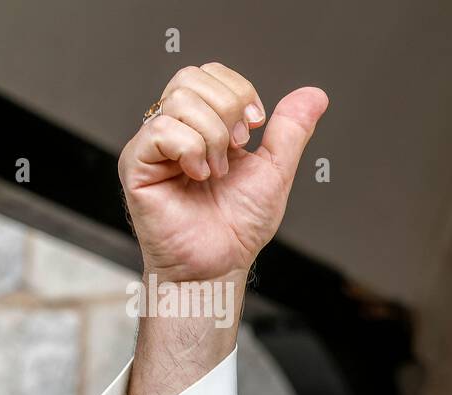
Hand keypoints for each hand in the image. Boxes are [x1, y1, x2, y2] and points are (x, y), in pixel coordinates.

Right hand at [118, 63, 327, 282]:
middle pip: (192, 77)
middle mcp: (176, 129)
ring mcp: (153, 144)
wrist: (219, 263)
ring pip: (180, 101)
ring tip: (216, 173)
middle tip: (235, 152)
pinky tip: (197, 176)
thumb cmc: (239, 227)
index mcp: (205, 126)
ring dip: (213, 139)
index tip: (254, 129)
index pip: (212, 74)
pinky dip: (192, 152)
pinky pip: (162, 129)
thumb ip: (291, 130)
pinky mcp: (136, 162)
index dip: (239, 92)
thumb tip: (315, 95)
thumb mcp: (275, 170)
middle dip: (228, 112)